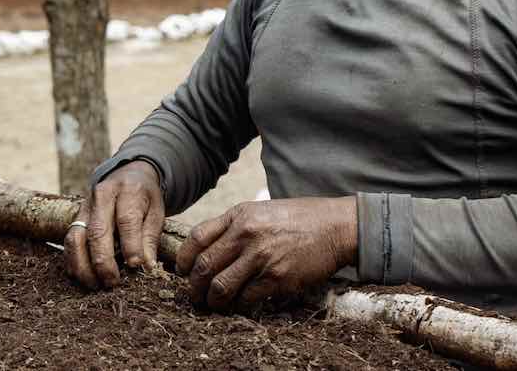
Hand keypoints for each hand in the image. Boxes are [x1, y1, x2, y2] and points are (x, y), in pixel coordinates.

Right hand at [64, 159, 165, 288]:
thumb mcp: (156, 212)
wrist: (127, 175)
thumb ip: (150, 238)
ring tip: (96, 285)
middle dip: (103, 262)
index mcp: (127, 191)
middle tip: (113, 283)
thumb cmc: (144, 198)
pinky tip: (84, 276)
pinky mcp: (75, 217)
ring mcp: (85, 206)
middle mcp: (102, 196)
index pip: (126, 220)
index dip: (130, 245)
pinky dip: (73, 262)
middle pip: (97, 231)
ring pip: (76, 238)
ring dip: (83, 266)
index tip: (136, 266)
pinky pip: (69, 241)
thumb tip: (146, 266)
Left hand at [175, 196, 357, 310]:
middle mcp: (246, 235)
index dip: (183, 259)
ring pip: (221, 287)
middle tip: (194, 296)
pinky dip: (239, 306)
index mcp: (239, 216)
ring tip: (213, 305)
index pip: (197, 238)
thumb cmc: (297, 218)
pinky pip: (247, 299)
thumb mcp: (261, 210)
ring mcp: (261, 258)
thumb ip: (234, 226)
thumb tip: (209, 247)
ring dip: (213, 301)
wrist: (334, 227)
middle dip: (194, 286)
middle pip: (204, 266)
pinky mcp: (277, 278)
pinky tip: (239, 306)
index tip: (181, 271)